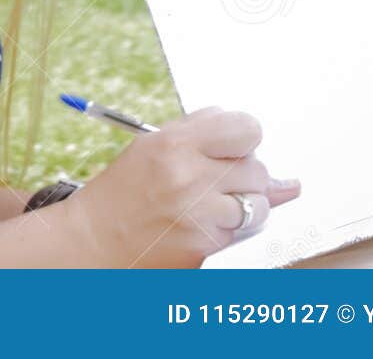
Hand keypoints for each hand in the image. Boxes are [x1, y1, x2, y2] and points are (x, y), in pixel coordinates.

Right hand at [64, 106, 301, 267]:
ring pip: (259, 204)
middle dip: (243, 176)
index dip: (244, 140)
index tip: (233, 149)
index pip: (247, 128)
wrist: (93, 238)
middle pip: (257, 168)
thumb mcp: (154, 147)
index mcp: (174, 143)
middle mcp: (188, 175)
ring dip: (242, 207)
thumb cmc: (125, 190)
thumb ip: (210, 140)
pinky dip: (225, 230)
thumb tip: (279, 169)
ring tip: (208, 206)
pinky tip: (196, 225)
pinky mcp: (203, 244)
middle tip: (212, 182)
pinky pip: (240, 232)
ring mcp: (198, 213)